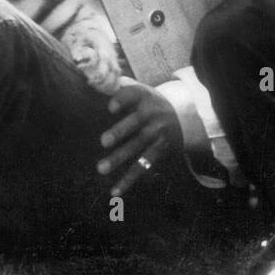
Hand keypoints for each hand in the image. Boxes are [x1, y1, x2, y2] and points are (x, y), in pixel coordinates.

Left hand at [97, 78, 183, 197]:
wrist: (183, 117)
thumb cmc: (148, 102)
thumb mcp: (140, 90)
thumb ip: (118, 87)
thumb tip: (91, 83)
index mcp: (143, 95)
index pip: (132, 94)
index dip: (122, 100)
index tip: (111, 107)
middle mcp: (152, 113)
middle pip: (134, 123)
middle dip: (120, 132)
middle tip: (103, 142)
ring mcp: (157, 134)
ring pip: (136, 148)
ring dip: (118, 159)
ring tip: (101, 168)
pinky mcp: (159, 151)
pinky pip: (143, 166)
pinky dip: (129, 180)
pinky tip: (115, 191)